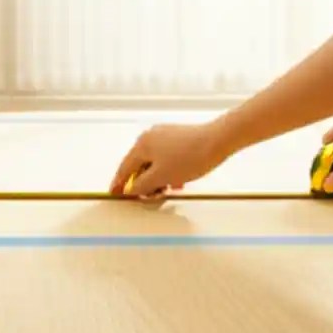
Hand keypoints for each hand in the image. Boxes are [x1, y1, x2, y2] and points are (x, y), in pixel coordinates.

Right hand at [109, 122, 229, 196]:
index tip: (114, 195)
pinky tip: (178, 181)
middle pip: (140, 165)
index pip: (125, 168)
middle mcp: (150, 137)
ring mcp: (165, 135)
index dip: (119, 184)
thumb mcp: (160, 177)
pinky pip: (167, 157)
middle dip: (143, 183)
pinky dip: (168, 171)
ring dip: (157, 179)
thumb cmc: (187, 159)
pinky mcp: (178, 137)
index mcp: (141, 145)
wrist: (217, 140)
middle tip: (147, 197)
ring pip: (155, 162)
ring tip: (167, 191)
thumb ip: (141, 186)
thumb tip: (130, 190)